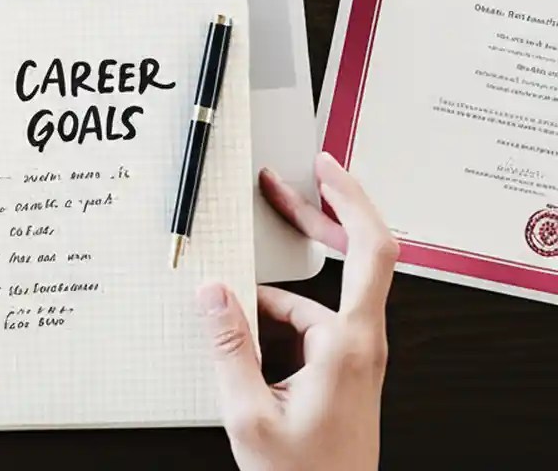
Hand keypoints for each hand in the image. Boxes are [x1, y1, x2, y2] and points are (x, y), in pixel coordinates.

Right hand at [199, 153, 397, 470]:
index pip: (369, 251)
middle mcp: (361, 343)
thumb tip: (212, 292)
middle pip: (354, 258)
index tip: (326, 169)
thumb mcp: (248, 413)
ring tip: (233, 293)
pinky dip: (277, 318)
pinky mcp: (343, 371)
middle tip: (278, 190)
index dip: (350, 199)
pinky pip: (311, 326)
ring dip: (280, 286)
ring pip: (320, 298)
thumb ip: (228, 347)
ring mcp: (355, 357)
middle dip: (314, 219)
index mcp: (348, 344)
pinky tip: (244, 328)